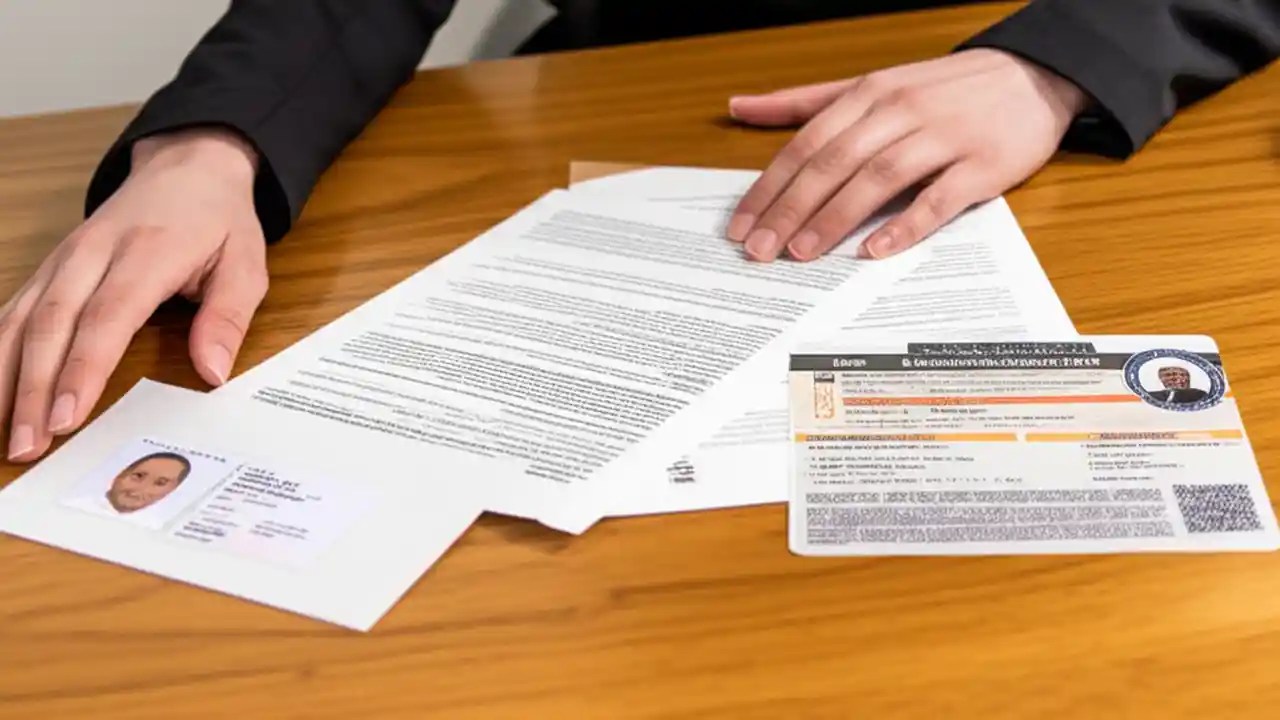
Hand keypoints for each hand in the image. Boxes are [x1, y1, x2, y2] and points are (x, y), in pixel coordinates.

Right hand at [0, 127, 266, 461]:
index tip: (67, 417)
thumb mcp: (247, 262)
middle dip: (35, 389)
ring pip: (23, 319)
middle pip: (53, 324)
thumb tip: (212, 371)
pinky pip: (15, 310)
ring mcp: (64, 258)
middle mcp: (94, 253)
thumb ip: (228, 316)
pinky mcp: (50, 266)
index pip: (107, 316)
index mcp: (147, 252)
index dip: (83, 369)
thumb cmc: (219, 220)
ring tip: (6, 434)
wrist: (188, 165)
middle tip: (28, 446)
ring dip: (7, 378)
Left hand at [726, 49, 1087, 260]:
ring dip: (836, 217)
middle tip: (760, 250)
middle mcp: (901, 110)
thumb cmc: (941, 90)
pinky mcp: (983, 164)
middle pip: (835, 162)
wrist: (1032, 75)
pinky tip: (876, 250)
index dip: (770, 186)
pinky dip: (907, 224)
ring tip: (802, 253)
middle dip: (791, 208)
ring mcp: (944, 136)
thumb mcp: (871, 84)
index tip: (741, 225)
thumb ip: (805, 100)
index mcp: (870, 93)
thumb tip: (740, 106)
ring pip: (879, 177)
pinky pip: (940, 197)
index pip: (807, 143)